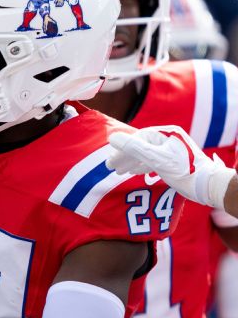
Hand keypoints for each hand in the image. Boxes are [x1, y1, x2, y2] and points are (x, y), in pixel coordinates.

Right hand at [107, 126, 233, 207]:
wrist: (207, 184)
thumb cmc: (183, 170)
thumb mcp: (156, 158)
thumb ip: (134, 148)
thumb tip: (112, 139)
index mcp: (166, 133)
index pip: (138, 138)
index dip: (122, 149)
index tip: (110, 161)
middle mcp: (168, 139)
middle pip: (141, 145)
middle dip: (125, 156)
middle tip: (110, 167)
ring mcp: (171, 150)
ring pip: (145, 154)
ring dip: (131, 162)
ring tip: (118, 171)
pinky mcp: (173, 161)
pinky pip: (152, 160)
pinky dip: (141, 166)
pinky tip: (133, 172)